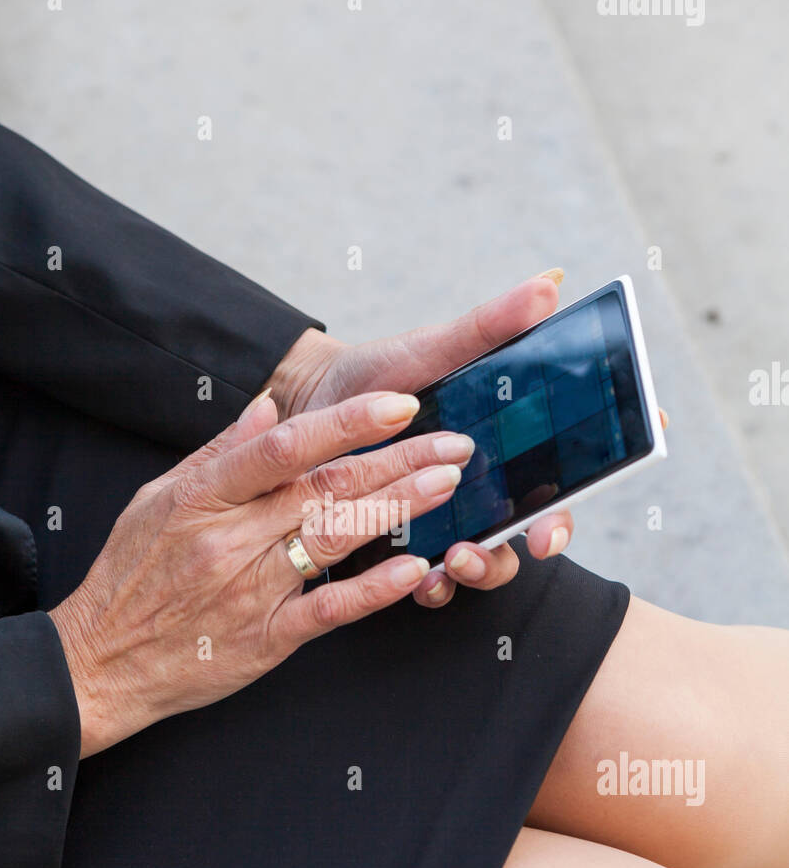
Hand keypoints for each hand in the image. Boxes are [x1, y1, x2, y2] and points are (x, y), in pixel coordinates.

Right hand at [49, 389, 475, 756]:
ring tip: (445, 483)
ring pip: (335, 539)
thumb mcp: (158, 499)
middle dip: (397, 459)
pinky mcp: (266, 638)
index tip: (399, 404)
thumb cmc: (131, 575)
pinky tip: (414, 567)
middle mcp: (229, 539)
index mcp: (203, 497)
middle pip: (325, 488)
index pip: (285, 447)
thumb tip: (268, 407)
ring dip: (397, 508)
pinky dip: (373, 589)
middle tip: (452, 442)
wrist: (100, 662)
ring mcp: (249, 590)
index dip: (347, 422)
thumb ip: (218, 454)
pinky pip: (328, 610)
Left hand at [270, 271, 575, 606]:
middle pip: (520, 536)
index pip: (553, 488)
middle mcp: (477, 495)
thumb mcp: (428, 351)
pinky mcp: (395, 552)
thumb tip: (551, 283)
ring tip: (455, 561)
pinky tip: (418, 580)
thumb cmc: (373, 377)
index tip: (551, 529)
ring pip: (479, 564)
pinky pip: (423, 581)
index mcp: (499, 452)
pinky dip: (427, 585)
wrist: (301, 406)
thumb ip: (488, 327)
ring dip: (478, 570)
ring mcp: (439, 525)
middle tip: (505, 543)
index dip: (567, 510)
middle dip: (519, 549)